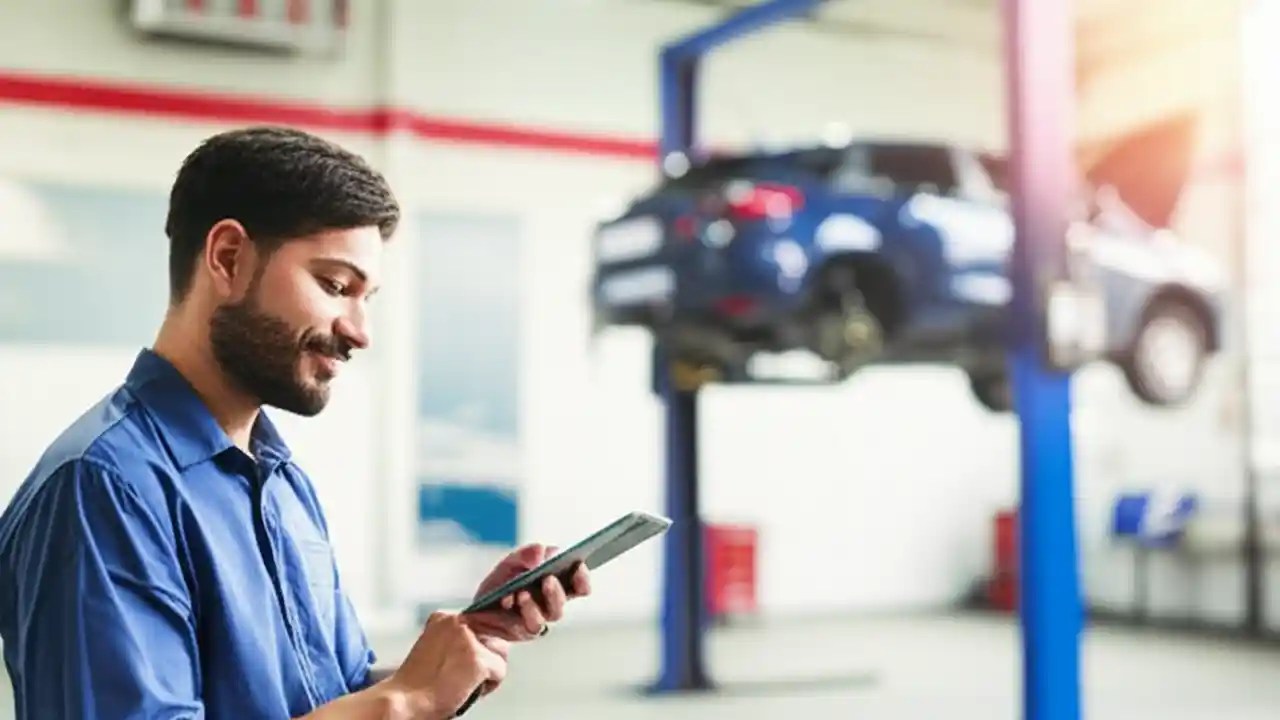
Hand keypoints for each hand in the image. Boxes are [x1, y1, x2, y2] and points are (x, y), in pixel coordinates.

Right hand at [382, 611, 507, 718]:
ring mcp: (468, 639)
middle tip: (464, 676)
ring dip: (488, 670)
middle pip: (494, 635)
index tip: (469, 661)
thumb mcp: (435, 647)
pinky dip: (488, 686)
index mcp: (444, 617)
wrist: (405, 702)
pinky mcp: (478, 658)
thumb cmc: (418, 684)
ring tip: (464, 683)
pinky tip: (466, 690)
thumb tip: (483, 643)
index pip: (481, 623)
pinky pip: (500, 671)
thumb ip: (457, 639)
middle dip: (487, 657)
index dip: (479, 646)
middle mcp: (457, 621)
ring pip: (500, 652)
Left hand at [470, 543, 591, 641]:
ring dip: (538, 601)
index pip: (578, 583)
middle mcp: (551, 603)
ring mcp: (541, 618)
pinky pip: (533, 624)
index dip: (582, 576)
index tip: (578, 564)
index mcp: (555, 584)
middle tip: (548, 578)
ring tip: (523, 592)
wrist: (479, 610)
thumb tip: (540, 552)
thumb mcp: (510, 563)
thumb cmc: (501, 584)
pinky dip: (522, 610)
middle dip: (558, 589)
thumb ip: (526, 554)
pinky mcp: (528, 631)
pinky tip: (508, 600)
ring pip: (552, 613)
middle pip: (565, 599)